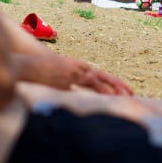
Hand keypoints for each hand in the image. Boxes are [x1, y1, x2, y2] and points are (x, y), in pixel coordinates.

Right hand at [14, 53, 133, 95]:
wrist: (29, 67)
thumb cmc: (42, 74)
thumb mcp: (60, 78)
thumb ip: (70, 85)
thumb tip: (74, 94)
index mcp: (80, 68)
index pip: (100, 77)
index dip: (113, 83)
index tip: (123, 90)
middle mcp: (81, 68)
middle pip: (104, 76)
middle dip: (118, 85)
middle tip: (132, 93)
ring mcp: (76, 72)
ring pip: (99, 80)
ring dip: (113, 89)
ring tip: (125, 96)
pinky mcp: (71, 77)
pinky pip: (89, 84)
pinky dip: (100, 89)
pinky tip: (109, 96)